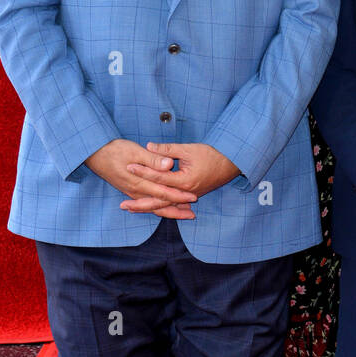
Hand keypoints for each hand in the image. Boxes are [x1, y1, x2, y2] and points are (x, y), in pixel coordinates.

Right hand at [84, 139, 198, 218]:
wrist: (94, 154)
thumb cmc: (114, 150)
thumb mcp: (134, 151)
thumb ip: (152, 159)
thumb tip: (169, 165)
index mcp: (139, 182)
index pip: (163, 192)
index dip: (179, 196)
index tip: (193, 197)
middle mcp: (136, 191)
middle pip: (160, 205)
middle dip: (177, 210)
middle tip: (192, 215)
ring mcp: (132, 192)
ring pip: (153, 207)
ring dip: (169, 211)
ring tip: (184, 215)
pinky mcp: (130, 190)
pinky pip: (147, 203)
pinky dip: (158, 208)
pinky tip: (165, 208)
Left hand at [122, 141, 239, 213]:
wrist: (232, 164)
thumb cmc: (212, 155)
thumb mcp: (189, 149)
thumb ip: (167, 150)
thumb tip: (149, 146)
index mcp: (184, 180)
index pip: (159, 177)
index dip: (143, 171)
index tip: (129, 166)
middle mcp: (185, 192)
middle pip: (159, 200)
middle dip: (140, 204)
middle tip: (123, 205)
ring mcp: (188, 196)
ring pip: (165, 205)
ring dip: (148, 208)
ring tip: (132, 209)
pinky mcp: (190, 196)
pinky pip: (172, 205)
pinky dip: (160, 207)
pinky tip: (150, 208)